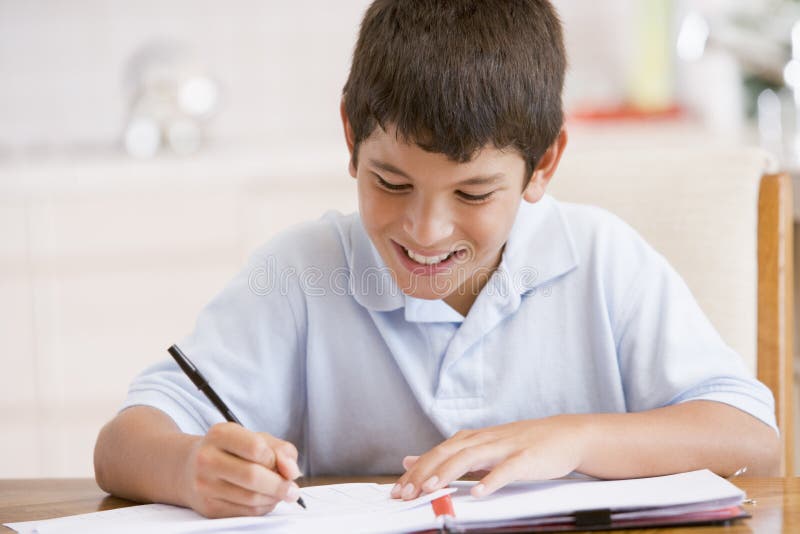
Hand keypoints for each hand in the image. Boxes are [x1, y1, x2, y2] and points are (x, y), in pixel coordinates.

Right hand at [183, 422, 301, 517]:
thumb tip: (292, 471)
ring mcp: (204, 485)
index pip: (256, 448)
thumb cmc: (231, 451)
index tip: (283, 465)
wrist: (189, 467)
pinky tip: (264, 500)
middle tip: (292, 489)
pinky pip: (244, 512)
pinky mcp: (208, 507)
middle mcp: (207, 458)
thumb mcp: (256, 438)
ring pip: (250, 498)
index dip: (276, 459)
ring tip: (278, 493)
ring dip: (273, 499)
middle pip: (253, 476)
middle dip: (280, 485)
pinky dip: (262, 508)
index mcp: (220, 434)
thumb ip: (281, 450)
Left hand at [391, 416, 587, 499]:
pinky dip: (491, 480)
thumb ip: (447, 455)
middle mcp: (485, 439)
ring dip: (448, 472)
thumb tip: (411, 461)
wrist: (565, 434)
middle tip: (405, 492)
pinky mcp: (526, 458)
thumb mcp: (480, 446)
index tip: (398, 489)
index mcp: (473, 438)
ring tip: (430, 489)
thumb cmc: (522, 444)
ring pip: (471, 457)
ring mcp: (505, 447)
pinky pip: (506, 469)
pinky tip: (478, 492)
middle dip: (424, 472)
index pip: (438, 452)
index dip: (416, 470)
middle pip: (448, 453)